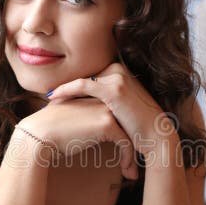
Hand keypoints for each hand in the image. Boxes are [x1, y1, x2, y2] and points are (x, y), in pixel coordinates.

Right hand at [18, 96, 139, 179]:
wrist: (40, 134)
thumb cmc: (52, 131)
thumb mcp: (73, 119)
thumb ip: (87, 119)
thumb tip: (95, 133)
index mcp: (96, 97)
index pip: (119, 117)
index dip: (125, 137)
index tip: (127, 155)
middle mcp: (104, 100)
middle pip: (127, 125)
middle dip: (134, 147)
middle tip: (134, 168)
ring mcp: (107, 110)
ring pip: (130, 134)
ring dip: (133, 156)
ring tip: (132, 174)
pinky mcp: (107, 124)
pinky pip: (126, 143)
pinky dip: (128, 158)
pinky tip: (126, 172)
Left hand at [44, 62, 175, 157]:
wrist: (156, 135)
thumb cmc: (139, 127)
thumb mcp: (123, 108)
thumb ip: (107, 101)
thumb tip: (88, 106)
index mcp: (122, 71)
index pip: (91, 76)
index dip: (73, 87)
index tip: (57, 96)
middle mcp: (120, 69)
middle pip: (85, 77)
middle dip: (67, 88)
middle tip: (49, 98)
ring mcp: (117, 77)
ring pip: (81, 81)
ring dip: (63, 89)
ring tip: (49, 99)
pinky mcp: (113, 88)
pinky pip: (82, 86)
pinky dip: (66, 90)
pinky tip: (54, 97)